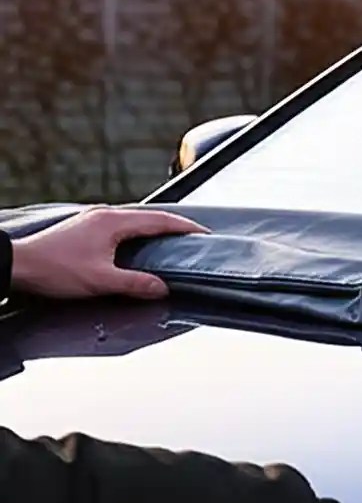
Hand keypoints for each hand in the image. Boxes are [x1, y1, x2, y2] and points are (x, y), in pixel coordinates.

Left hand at [10, 206, 207, 300]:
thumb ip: (135, 283)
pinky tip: (137, 245)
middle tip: (192, 237)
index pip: (160, 220)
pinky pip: (121, 225)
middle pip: (150, 216)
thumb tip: (161, 288)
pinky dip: (138, 232)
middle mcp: (105, 215)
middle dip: (174, 226)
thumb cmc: (53, 269)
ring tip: (170, 240)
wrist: (17, 265)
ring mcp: (93, 219)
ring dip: (155, 228)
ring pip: (135, 220)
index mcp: (114, 222)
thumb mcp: (100, 281)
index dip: (185, 227)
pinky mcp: (85, 227)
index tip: (203, 234)